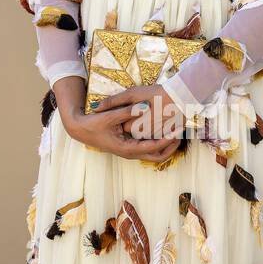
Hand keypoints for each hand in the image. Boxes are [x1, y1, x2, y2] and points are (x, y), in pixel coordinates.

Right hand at [55, 79, 181, 161]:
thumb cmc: (93, 125)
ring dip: (167, 146)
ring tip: (177, 132)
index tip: (177, 131)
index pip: (153, 147)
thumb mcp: (110, 116)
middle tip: (181, 133)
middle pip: (158, 156)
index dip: (167, 139)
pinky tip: (164, 132)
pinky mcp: (130, 147)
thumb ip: (127, 111)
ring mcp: (130, 151)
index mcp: (127, 148)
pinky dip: (158, 143)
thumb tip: (143, 107)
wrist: (81, 130)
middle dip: (171, 146)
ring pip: (154, 154)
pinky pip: (148, 149)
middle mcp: (130, 153)